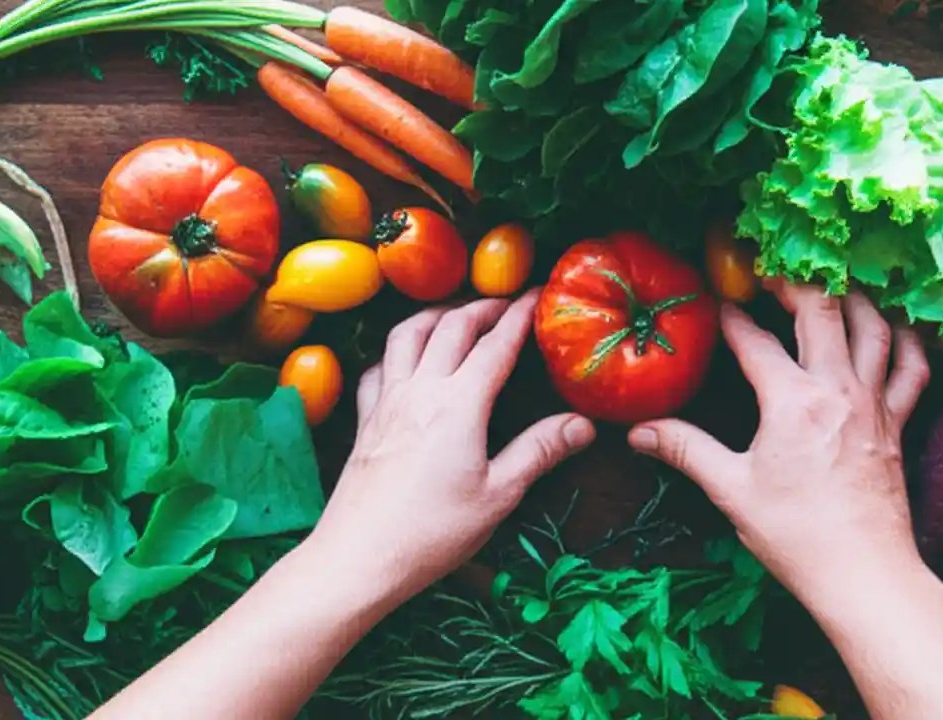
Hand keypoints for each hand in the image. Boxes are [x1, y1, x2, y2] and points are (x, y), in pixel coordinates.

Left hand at [308, 291, 595, 601]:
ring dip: (437, 314)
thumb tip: (583, 423)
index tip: (539, 295)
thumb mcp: (499, 495)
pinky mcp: (364, 420)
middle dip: (483, 306)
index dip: (520, 315)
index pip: (496, 344)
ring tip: (457, 313)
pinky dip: (396, 349)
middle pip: (452, 326)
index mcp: (459, 404)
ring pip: (408, 334)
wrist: (358, 558)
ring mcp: (386, 402)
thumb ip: (539, 451)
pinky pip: (378, 367)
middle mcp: (420, 390)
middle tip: (507, 302)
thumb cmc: (433, 533)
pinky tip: (404, 359)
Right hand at [628, 281, 929, 603]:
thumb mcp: (731, 489)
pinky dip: (904, 340)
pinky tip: (892, 328)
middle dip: (792, 280)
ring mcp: (874, 402)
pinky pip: (912, 367)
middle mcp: (838, 389)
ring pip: (873, 326)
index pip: (754, 341)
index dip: (730, 316)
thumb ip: (685, 450)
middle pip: (821, 309)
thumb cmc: (796, 535)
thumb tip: (638, 433)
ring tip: (827, 283)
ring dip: (850, 296)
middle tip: (768, 271)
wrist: (864, 572)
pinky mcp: (898, 422)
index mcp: (792, 401)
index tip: (714, 300)